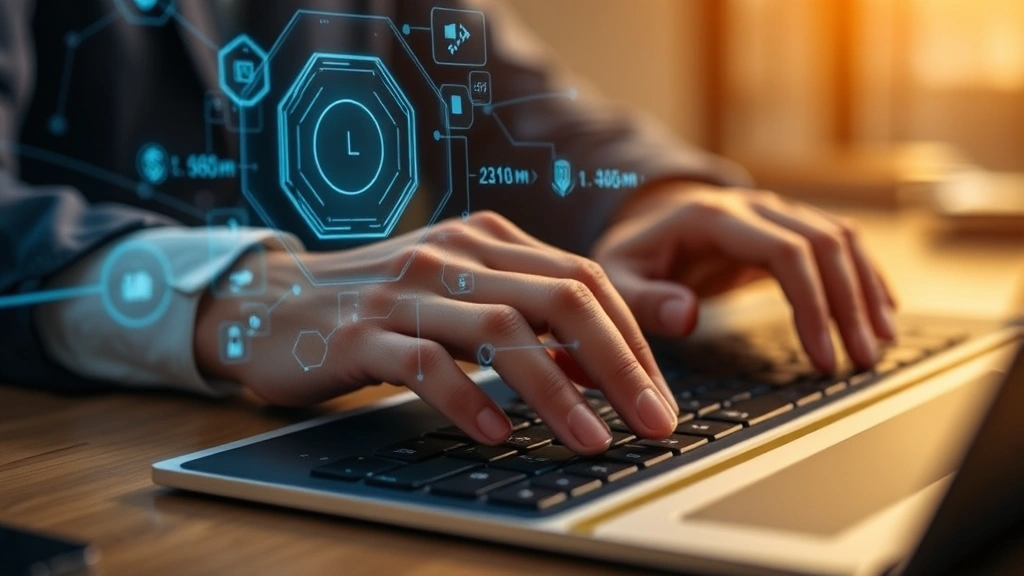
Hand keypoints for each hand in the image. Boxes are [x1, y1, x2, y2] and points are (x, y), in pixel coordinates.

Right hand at [194, 212, 678, 453]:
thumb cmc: (380, 306)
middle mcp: (451, 256)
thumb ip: (528, 319)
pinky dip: (467, 399)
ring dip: (554, 390)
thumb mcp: (461, 297)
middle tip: (656, 420)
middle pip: (559, 299)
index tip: (658, 394)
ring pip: (499, 330)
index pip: (582, 279)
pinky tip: (496, 434)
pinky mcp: (359, 335)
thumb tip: (600, 364)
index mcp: (486, 240)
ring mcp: (404, 292)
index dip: (631, 337)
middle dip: (618, 363)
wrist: (271, 302)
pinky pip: (423, 364)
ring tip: (592, 439)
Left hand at [592, 183, 896, 371]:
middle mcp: (753, 206)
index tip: (820, 356)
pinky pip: (839, 243)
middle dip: (848, 306)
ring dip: (864, 292)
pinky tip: (880, 311)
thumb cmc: (632, 256)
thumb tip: (686, 317)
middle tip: (859, 362)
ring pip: (840, 240)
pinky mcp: (787, 226)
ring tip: (876, 345)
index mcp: (714, 218)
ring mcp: (775, 212)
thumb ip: (645, 299)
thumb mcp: (618, 278)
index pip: (785, 252)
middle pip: (824, 245)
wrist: (643, 220)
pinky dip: (863, 275)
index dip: (810, 304)